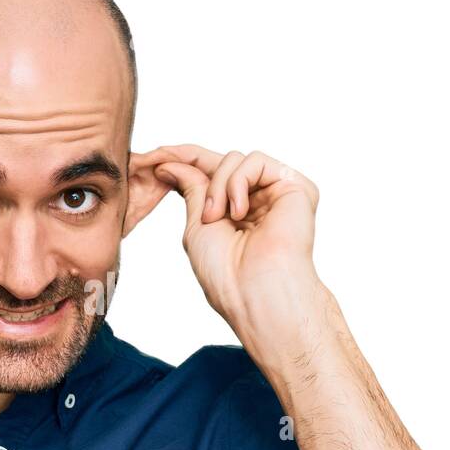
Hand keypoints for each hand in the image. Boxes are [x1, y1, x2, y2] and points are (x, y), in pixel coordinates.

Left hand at [132, 144, 321, 348]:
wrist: (256, 291)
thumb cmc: (226, 273)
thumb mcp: (197, 225)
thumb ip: (192, 189)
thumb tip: (172, 163)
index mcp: (234, 213)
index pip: (209, 174)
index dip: (183, 161)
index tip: (154, 157)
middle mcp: (257, 200)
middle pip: (220, 162)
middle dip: (192, 165)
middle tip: (165, 174)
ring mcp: (276, 193)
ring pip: (235, 159)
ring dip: (217, 185)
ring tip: (217, 217)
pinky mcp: (296, 187)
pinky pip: (256, 161)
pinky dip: (238, 181)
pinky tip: (239, 210)